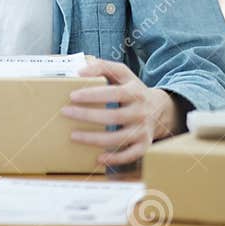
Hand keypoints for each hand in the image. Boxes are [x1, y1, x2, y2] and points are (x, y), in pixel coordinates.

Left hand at [61, 59, 180, 165]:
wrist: (159, 109)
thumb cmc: (132, 89)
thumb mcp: (122, 74)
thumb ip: (102, 67)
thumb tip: (80, 71)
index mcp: (135, 92)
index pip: (115, 93)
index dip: (93, 95)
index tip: (72, 96)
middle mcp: (141, 111)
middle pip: (114, 116)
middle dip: (87, 116)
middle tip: (65, 113)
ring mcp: (143, 130)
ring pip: (118, 138)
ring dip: (94, 139)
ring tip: (73, 135)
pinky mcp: (144, 144)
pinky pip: (130, 155)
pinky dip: (115, 158)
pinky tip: (98, 158)